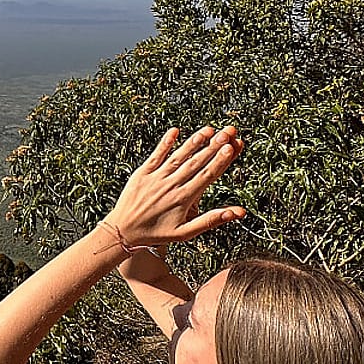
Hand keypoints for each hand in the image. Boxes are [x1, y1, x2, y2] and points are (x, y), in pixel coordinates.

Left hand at [104, 126, 244, 246]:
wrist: (124, 230)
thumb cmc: (157, 233)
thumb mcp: (186, 232)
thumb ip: (212, 220)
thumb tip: (239, 212)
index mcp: (183, 199)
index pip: (207, 176)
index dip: (221, 160)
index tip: (233, 146)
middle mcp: (171, 185)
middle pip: (197, 162)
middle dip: (214, 146)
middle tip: (228, 132)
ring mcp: (156, 177)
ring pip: (179, 156)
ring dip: (194, 141)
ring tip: (209, 130)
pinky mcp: (142, 172)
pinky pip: (156, 155)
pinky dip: (165, 143)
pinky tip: (175, 130)